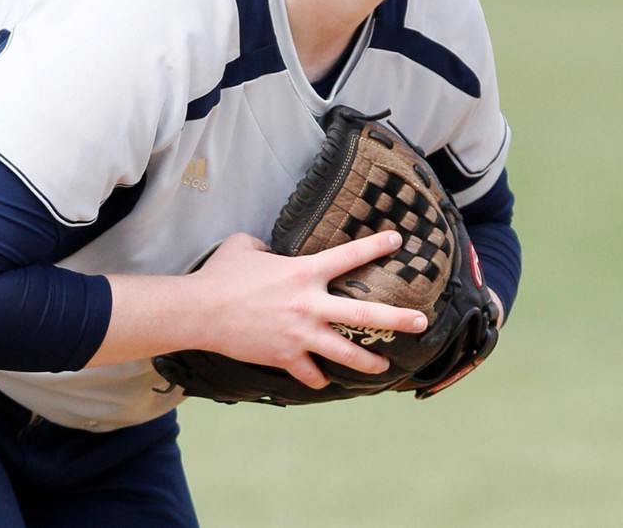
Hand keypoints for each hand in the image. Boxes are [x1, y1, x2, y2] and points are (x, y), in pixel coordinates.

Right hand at [189, 231, 427, 388]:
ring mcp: (300, 334)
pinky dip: (317, 379)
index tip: (398, 239)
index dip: (375, 246)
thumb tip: (267, 249)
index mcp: (304, 272)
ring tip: (385, 367)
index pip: (349, 256)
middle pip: (365, 315)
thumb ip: (264, 246)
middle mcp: (310, 304)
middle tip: (421, 322)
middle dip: (398, 319)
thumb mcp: (244, 245)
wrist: (201, 310)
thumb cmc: (222, 274)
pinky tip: (323, 382)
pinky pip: (309, 374)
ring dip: (368, 362)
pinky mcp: (284, 356)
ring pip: (345, 353)